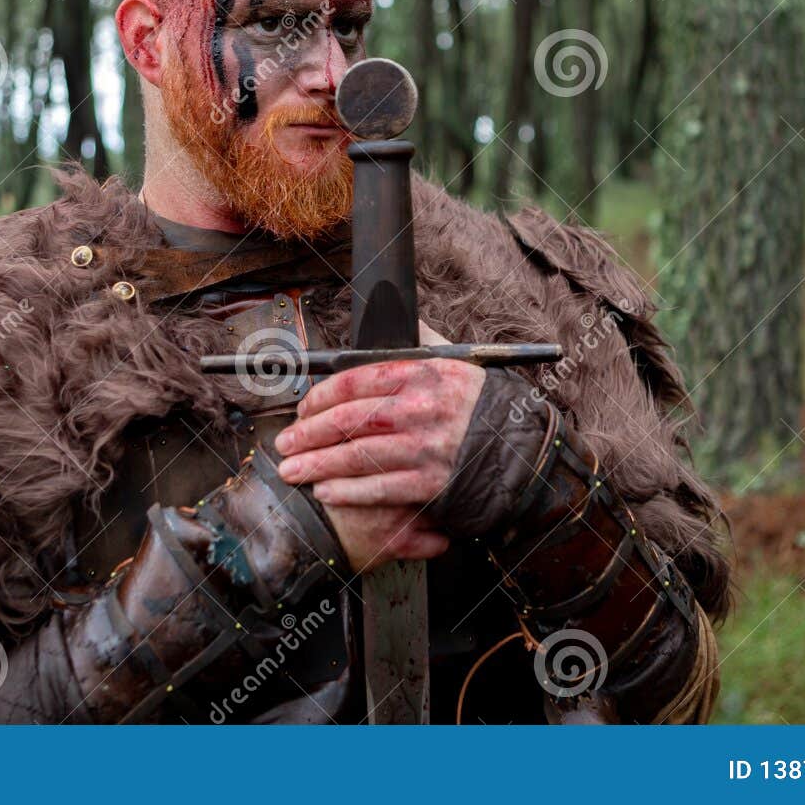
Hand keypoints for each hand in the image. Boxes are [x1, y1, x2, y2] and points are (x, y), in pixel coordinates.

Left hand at [276, 321, 486, 567]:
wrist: (520, 446)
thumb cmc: (479, 401)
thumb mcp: (454, 358)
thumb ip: (419, 340)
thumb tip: (393, 313)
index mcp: (420, 373)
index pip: (355, 380)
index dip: (321, 397)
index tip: (303, 409)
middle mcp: (419, 408)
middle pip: (348, 420)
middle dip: (308, 433)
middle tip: (285, 443)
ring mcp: (424, 448)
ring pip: (357, 455)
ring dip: (317, 465)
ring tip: (292, 470)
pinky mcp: (430, 483)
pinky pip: (379, 488)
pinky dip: (347, 492)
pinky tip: (326, 491)